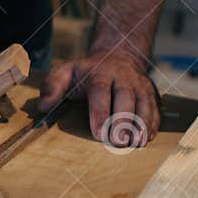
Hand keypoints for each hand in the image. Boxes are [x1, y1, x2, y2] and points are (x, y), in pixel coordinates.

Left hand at [36, 48, 158, 146]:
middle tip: (119, 142)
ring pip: (144, 102)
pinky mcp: (150, 92)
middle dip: (123, 119)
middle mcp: (122, 77)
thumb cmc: (86, 72)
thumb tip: (43, 106)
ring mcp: (139, 84)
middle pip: (126, 96)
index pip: (100, 91)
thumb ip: (52, 87)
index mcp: (99, 73)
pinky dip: (153, 122)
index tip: (98, 132)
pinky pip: (154, 107)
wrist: (117, 55)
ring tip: (137, 143)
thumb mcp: (65, 72)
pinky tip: (148, 138)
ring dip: (142, 123)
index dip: (100, 112)